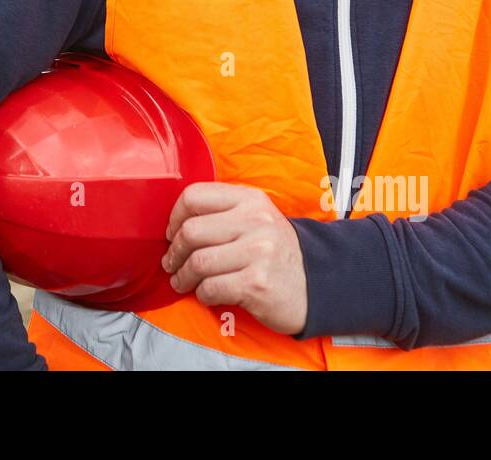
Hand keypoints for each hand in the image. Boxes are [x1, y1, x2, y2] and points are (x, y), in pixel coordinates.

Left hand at [161, 182, 308, 334]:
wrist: (318, 283)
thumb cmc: (276, 252)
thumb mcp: (256, 218)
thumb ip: (222, 213)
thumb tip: (175, 225)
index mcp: (250, 199)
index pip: (194, 196)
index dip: (174, 217)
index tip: (172, 233)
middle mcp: (255, 221)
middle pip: (191, 231)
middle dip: (175, 252)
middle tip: (172, 263)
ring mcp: (258, 252)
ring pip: (198, 262)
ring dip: (183, 277)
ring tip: (182, 282)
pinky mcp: (257, 283)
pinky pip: (211, 288)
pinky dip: (202, 294)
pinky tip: (206, 294)